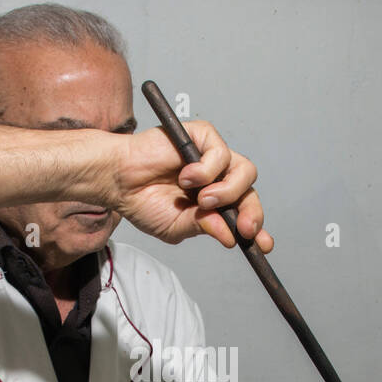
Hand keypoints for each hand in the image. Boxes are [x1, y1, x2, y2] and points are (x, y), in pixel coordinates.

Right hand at [113, 122, 273, 251]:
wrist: (118, 181)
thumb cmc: (143, 201)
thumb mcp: (176, 227)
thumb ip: (203, 228)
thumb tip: (229, 236)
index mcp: (215, 201)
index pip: (245, 212)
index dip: (256, 226)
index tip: (263, 245)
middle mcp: (218, 178)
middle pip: (251, 192)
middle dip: (252, 213)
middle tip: (244, 228)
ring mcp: (211, 157)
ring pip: (244, 171)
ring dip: (227, 191)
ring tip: (203, 199)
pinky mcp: (202, 137)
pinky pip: (221, 153)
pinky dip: (207, 169)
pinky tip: (186, 177)